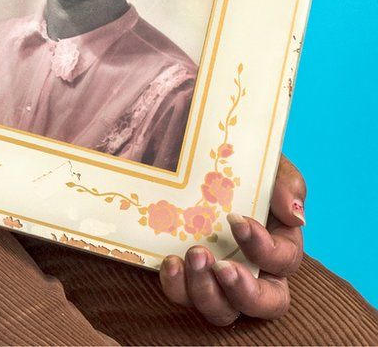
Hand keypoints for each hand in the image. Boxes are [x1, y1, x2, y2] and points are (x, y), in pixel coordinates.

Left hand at [159, 154, 305, 325]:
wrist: (193, 156)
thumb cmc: (241, 164)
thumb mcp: (266, 164)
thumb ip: (285, 182)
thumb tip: (296, 215)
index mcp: (279, 244)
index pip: (285, 261)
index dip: (265, 249)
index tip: (237, 221)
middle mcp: (254, 271)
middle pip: (265, 304)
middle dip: (244, 291)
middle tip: (222, 267)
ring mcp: (219, 280)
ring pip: (224, 310)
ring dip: (207, 291)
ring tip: (192, 257)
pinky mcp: (188, 279)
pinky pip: (186, 298)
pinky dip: (177, 287)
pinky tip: (170, 264)